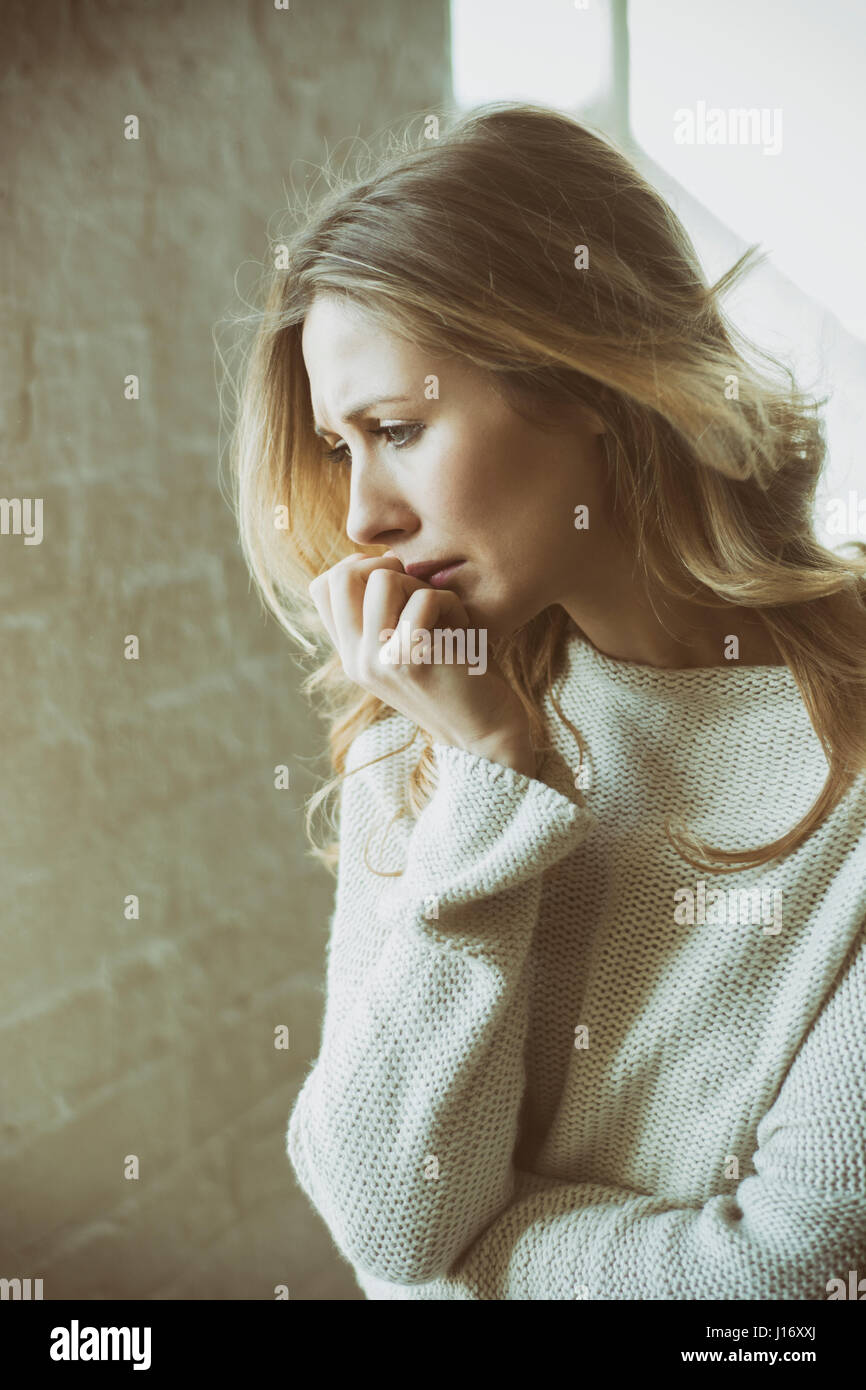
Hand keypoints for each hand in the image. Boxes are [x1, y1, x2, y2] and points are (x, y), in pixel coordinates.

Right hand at [307, 552, 534, 765]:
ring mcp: (380, 661)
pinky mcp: (412, 661)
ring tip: (443, 614)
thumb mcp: (407, 648)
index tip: (397, 582)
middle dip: (387, 568)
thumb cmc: (457, 679)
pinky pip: (426, 599)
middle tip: (419, 591)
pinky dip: (451, 603)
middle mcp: (356, 659)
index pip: (322, 587)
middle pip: (343, 575)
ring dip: (422, 585)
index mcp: (351, 655)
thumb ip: (385, 616)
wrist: (485, 736)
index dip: (359, 567)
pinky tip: (462, 630)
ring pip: (383, 579)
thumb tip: (382, 558)